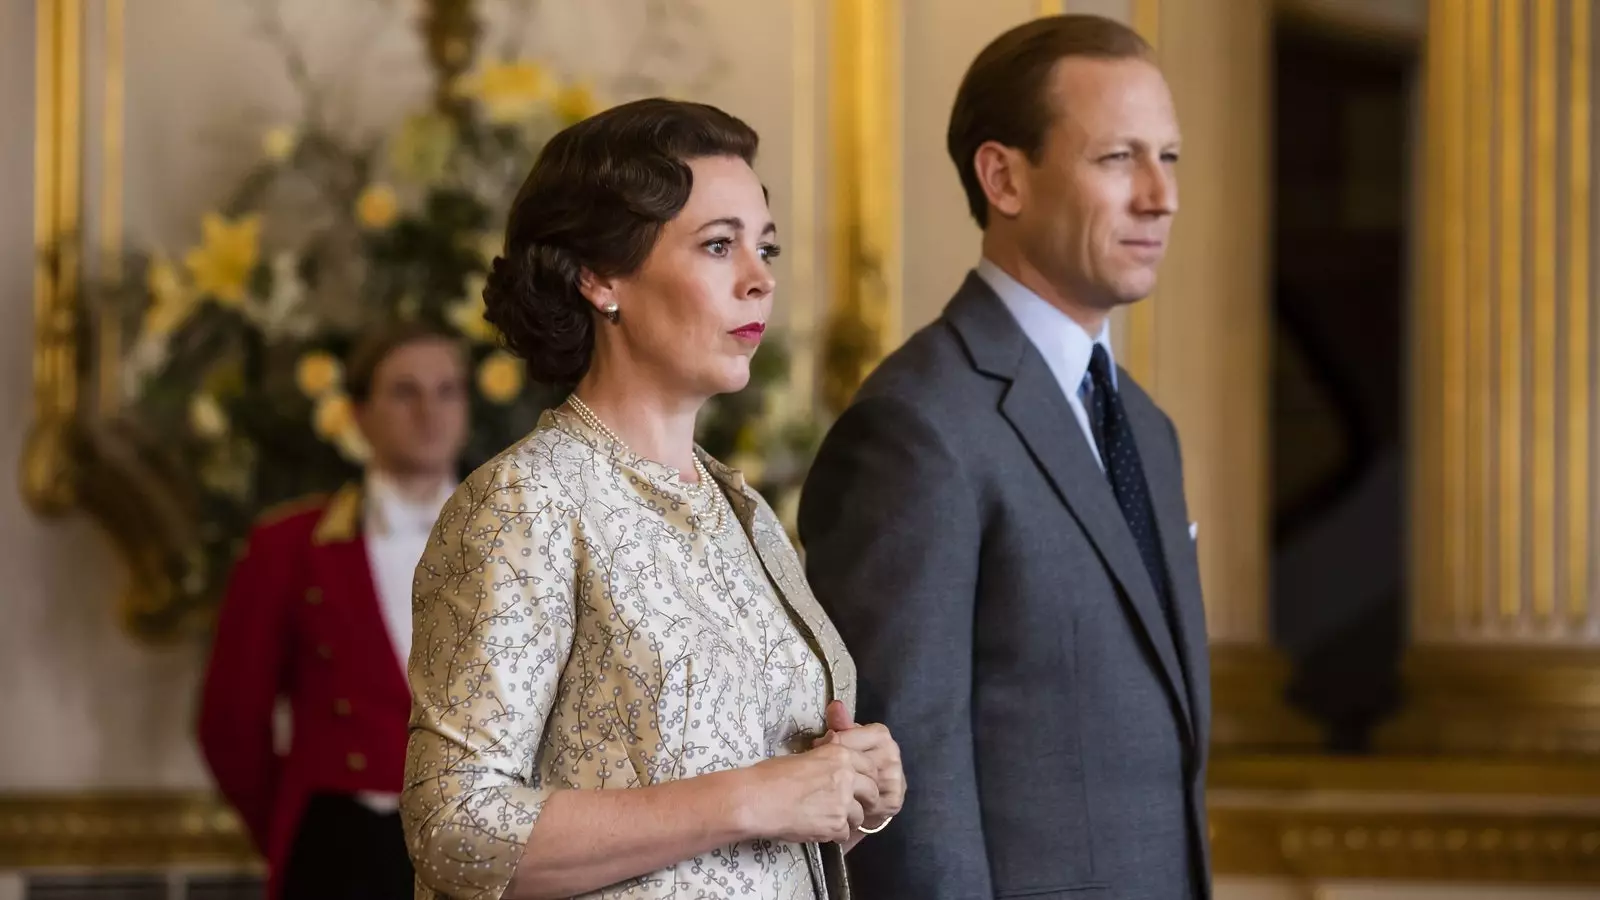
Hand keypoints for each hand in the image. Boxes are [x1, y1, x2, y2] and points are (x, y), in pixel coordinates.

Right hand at [741, 741, 878, 844]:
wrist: (758, 799)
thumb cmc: (772, 775)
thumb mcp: (805, 755)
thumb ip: (827, 757)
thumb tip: (836, 753)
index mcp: (839, 754)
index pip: (870, 766)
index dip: (867, 778)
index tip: (862, 785)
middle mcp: (847, 776)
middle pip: (872, 791)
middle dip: (866, 800)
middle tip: (853, 806)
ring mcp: (843, 802)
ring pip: (860, 815)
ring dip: (850, 819)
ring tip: (832, 819)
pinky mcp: (835, 824)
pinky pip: (846, 833)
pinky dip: (836, 834)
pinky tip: (821, 829)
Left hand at [814, 701, 904, 832]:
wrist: (873, 795)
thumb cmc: (855, 762)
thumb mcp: (846, 739)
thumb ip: (840, 723)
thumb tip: (835, 705)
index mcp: (881, 735)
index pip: (847, 738)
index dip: (830, 748)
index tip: (819, 754)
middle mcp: (892, 754)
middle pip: (853, 761)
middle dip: (834, 769)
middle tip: (821, 775)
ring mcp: (895, 778)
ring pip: (859, 784)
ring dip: (842, 789)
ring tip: (831, 789)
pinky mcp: (893, 801)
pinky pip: (866, 804)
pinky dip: (852, 805)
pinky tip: (843, 804)